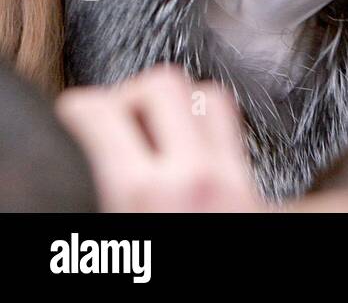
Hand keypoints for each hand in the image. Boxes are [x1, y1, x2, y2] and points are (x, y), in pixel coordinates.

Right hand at [55, 64, 266, 211]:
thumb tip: (87, 153)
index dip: (77, 109)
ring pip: (209, 96)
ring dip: (179, 105)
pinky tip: (192, 151)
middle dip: (132, 96)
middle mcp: (195, 178)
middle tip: (116, 124)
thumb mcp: (97, 232)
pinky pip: (238, 133)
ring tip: (154, 134)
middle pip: (162, 83)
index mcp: (141, 193)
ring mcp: (233, 181)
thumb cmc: (152, 297)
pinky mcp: (257, 193)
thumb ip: (93, 184)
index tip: (73, 118)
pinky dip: (212, 128)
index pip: (100, 110)